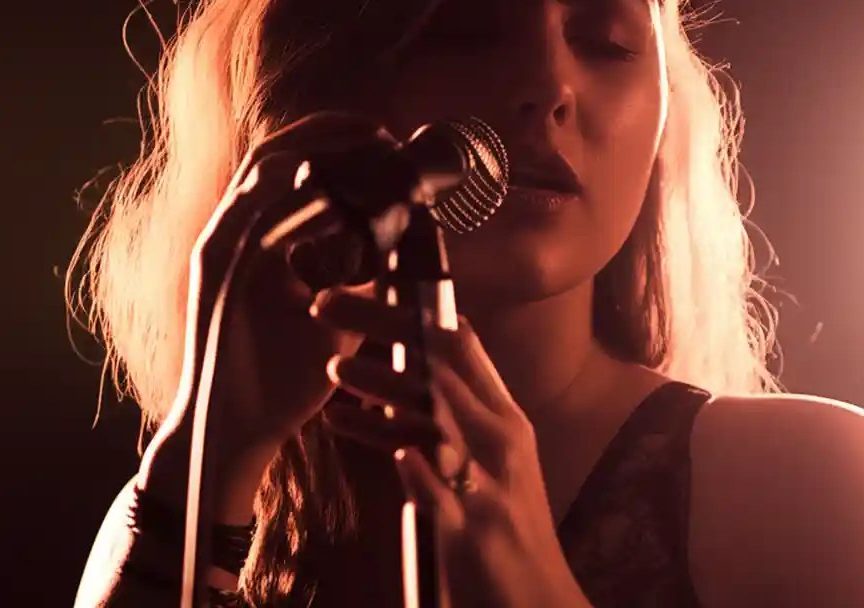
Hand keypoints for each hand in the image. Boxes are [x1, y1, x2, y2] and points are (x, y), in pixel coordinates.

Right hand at [160, 111, 420, 463]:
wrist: (238, 432)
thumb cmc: (282, 379)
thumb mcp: (336, 314)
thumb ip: (364, 277)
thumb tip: (409, 243)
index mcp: (258, 239)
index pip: (295, 168)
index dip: (338, 145)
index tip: (387, 139)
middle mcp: (233, 233)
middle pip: (278, 153)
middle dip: (331, 134)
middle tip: (382, 130)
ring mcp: (218, 245)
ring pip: (262, 168)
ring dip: (315, 147)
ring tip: (367, 138)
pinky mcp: (211, 266)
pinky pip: (247, 206)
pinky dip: (286, 184)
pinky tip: (326, 177)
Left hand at [315, 289, 592, 607]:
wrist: (539, 603)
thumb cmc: (504, 530)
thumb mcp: (486, 463)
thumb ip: (445, 421)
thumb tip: (392, 381)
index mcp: (502, 419)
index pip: (460, 343)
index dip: (408, 308)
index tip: (359, 288)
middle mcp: (501, 440)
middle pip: (441, 363)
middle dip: (382, 326)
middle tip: (325, 303)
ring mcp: (488, 484)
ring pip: (438, 420)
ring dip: (386, 388)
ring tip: (334, 368)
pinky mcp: (472, 533)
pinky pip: (444, 494)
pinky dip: (418, 471)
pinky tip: (392, 454)